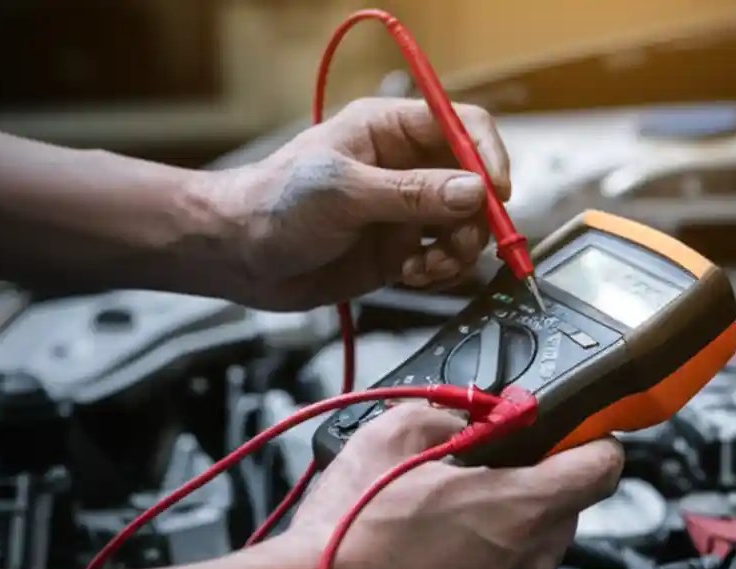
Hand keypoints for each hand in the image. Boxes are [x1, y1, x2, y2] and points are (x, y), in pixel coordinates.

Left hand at [197, 98, 510, 309]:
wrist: (239, 256)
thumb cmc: (274, 205)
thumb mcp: (345, 193)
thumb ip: (412, 195)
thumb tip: (474, 192)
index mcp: (391, 130)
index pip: (463, 126)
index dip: (488, 156)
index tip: (496, 193)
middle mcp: (407, 166)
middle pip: (476, 183)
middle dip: (475, 218)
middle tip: (457, 243)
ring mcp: (407, 209)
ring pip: (467, 226)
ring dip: (456, 252)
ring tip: (423, 266)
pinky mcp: (402, 248)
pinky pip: (446, 258)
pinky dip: (439, 271)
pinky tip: (409, 275)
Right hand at [264, 403, 622, 568]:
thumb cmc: (347, 537)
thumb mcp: (393, 436)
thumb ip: (450, 415)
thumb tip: (466, 418)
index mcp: (524, 506)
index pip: (603, 463)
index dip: (589, 441)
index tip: (572, 436)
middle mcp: (532, 562)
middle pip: (563, 508)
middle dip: (527, 488)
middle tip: (473, 479)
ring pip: (533, 553)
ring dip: (502, 534)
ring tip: (440, 528)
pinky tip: (434, 567)